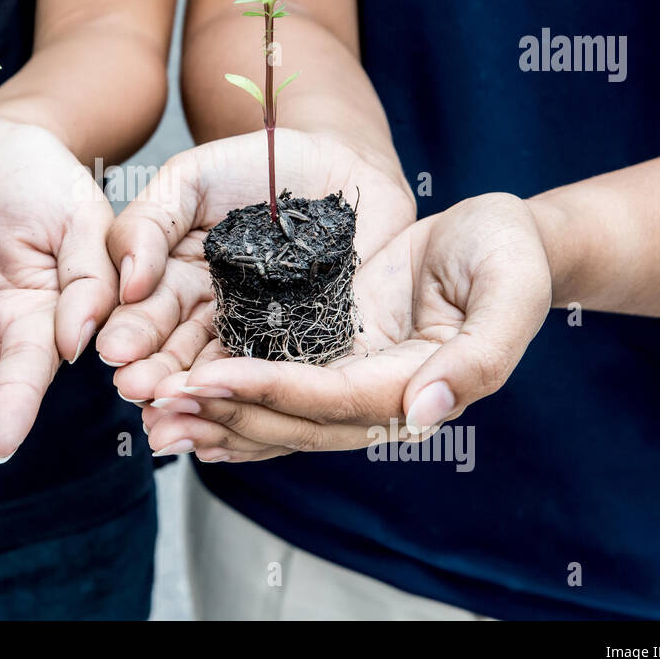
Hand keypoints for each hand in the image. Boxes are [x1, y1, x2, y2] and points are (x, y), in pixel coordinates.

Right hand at [96, 128, 416, 399]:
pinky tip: (242, 415)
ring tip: (174, 412)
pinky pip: (295, 380)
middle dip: (158, 376)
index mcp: (181, 285)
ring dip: (201, 399)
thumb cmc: (261, 165)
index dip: (132, 334)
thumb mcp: (190, 179)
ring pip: (232, 378)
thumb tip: (128, 283)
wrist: (344, 160)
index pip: (150, 316)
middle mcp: (220, 321)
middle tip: (136, 389)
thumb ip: (147, 223)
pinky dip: (268, 401)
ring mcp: (269, 340)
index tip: (114, 351)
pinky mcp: (323, 350)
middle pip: (184, 357)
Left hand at [139, 193, 553, 460]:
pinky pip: (274, 388)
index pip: (330, 400)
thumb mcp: (509, 292)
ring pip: (274, 414)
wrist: (496, 238)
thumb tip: (425, 411)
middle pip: (290, 421)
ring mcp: (349, 380)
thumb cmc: (507, 255)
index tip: (206, 380)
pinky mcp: (330, 356)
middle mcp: (375, 397)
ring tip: (150, 412)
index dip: (268, 393)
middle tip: (154, 404)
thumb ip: (479, 357)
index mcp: (416, 387)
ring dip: (213, 416)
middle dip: (221, 414)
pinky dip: (230, 399)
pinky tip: (184, 399)